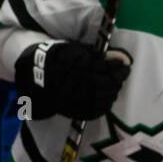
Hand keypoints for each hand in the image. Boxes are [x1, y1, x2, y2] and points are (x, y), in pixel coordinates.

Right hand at [15, 41, 129, 119]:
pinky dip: (107, 102)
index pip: (106, 68)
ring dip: (114, 90)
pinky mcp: (79, 111)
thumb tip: (114, 56)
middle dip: (118, 79)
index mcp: (78, 67)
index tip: (125, 64)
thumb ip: (93, 54)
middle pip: (109, 84)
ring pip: (106, 97)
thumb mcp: (73, 50)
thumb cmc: (58, 60)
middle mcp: (80, 84)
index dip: (118, 67)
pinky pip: (99, 110)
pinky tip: (108, 96)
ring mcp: (80, 100)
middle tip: (122, 74)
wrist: (37, 77)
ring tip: (115, 84)